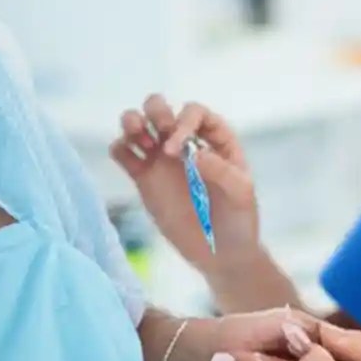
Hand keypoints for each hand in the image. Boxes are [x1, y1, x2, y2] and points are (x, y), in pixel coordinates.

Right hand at [110, 96, 259, 273]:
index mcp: (213, 139)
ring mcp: (161, 159)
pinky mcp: (144, 178)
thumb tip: (192, 154)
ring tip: (139, 142)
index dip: (183, 123)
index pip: (194, 113)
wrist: (220, 253)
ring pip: (137, 123)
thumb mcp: (240, 193)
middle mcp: (184, 142)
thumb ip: (221, 171)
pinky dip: (119, 148)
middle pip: (160, 108)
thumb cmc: (238, 220)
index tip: (175, 149)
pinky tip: (130, 161)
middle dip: (154, 112)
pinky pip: (123, 153)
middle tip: (154, 137)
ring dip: (131, 123)